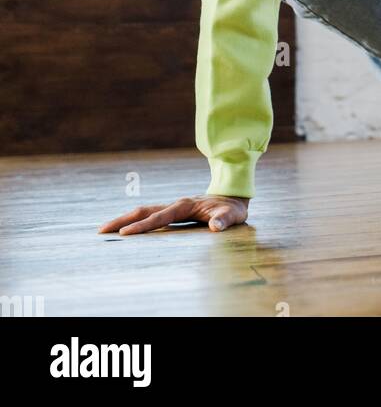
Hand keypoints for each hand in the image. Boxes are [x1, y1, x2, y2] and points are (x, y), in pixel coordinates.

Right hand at [98, 195, 249, 235]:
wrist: (232, 194)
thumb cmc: (232, 208)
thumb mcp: (233, 215)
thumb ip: (224, 220)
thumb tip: (215, 227)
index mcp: (186, 205)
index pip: (160, 217)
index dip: (143, 226)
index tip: (125, 233)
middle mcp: (175, 204)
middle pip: (144, 210)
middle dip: (123, 220)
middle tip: (102, 230)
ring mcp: (172, 206)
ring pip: (143, 211)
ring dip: (124, 219)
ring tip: (105, 229)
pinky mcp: (172, 211)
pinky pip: (149, 215)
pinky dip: (133, 220)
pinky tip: (123, 228)